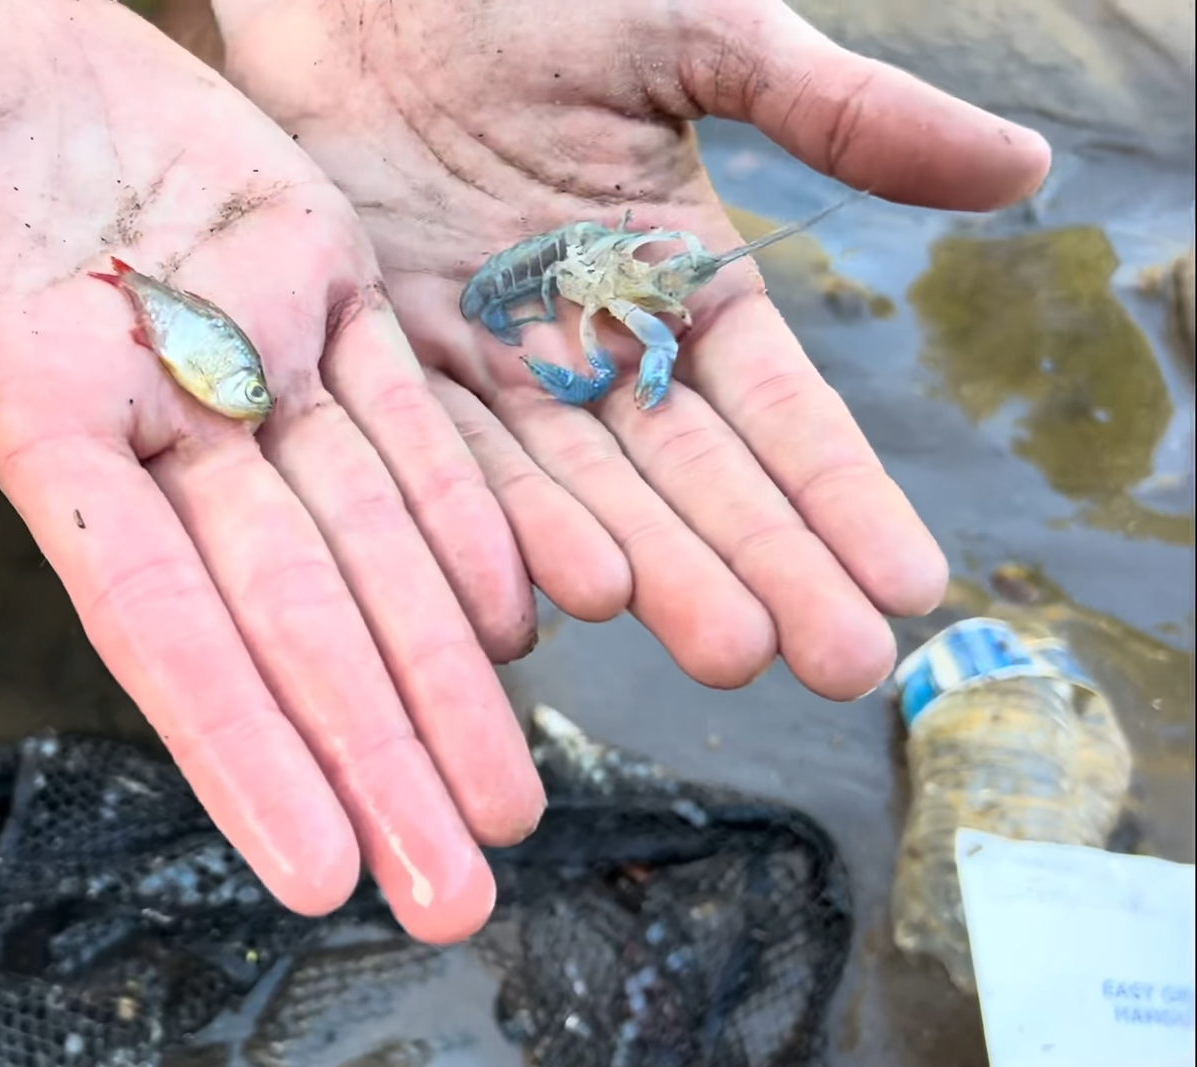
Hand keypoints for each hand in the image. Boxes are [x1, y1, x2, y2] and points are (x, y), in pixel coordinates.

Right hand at [0, 0, 550, 942]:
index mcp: (40, 415)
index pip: (148, 611)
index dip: (231, 738)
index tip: (307, 868)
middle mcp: (159, 421)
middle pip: (287, 617)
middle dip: (371, 757)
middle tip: (454, 900)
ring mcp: (248, 358)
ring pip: (368, 541)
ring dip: (438, 678)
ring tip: (504, 807)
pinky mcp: (319, 286)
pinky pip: (404, 423)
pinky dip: (463, 518)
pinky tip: (519, 616)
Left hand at [213, 0, 1052, 699]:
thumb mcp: (703, 39)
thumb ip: (840, 113)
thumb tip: (1024, 164)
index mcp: (678, 280)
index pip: (777, 410)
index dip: (840, 496)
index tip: (910, 587)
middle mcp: (588, 345)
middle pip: (687, 475)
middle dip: (761, 567)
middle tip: (832, 662)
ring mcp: (488, 362)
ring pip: (578, 488)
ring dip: (650, 569)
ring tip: (719, 646)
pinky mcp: (384, 358)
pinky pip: (446, 453)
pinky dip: (498, 522)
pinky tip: (557, 598)